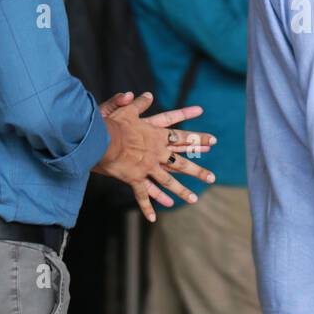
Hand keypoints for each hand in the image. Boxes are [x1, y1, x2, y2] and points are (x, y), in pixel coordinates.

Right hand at [92, 93, 215, 221]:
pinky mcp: (134, 178)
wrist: (99, 140)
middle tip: (212, 178)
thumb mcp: (125, 110)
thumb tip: (146, 95)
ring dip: (181, 191)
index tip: (214, 141)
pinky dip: (147, 206)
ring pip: (168, 181)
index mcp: (156, 136)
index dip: (198, 138)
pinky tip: (153, 218)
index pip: (182, 137)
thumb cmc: (112, 123)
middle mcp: (156, 153)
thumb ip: (137, 103)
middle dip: (197, 170)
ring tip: (194, 199)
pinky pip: (143, 194)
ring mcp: (147, 167)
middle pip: (181, 162)